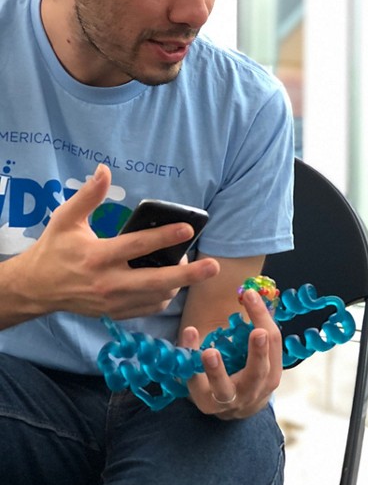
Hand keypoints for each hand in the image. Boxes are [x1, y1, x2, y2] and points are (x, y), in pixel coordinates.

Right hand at [17, 165, 218, 320]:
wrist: (37, 288)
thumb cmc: (54, 249)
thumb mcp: (66, 218)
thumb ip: (89, 196)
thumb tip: (105, 170)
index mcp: (96, 257)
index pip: (137, 246)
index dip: (164, 237)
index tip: (187, 229)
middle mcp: (108, 283)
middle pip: (156, 281)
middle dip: (188, 275)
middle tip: (213, 267)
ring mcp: (113, 302)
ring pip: (157, 297)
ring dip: (178, 283)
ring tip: (187, 266)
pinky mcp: (115, 314)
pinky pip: (149, 308)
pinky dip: (164, 297)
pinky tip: (171, 283)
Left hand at [181, 289, 282, 420]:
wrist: (234, 409)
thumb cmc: (246, 374)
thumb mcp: (257, 356)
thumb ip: (257, 328)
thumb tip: (252, 293)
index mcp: (271, 374)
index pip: (274, 344)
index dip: (263, 318)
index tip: (250, 294)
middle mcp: (254, 390)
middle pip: (258, 372)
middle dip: (257, 353)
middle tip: (257, 332)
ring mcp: (228, 401)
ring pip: (224, 388)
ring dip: (217, 371)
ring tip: (209, 353)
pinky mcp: (205, 403)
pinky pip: (196, 385)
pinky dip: (189, 367)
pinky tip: (187, 344)